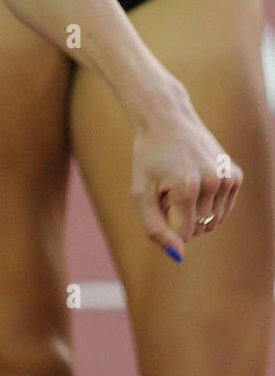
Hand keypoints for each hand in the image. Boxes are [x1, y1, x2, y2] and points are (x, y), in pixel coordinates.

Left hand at [131, 92, 241, 260]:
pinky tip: (197, 180)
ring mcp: (228, 178)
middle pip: (199, 229)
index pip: (183, 235)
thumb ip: (155, 228)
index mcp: (187, 188)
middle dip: (180, 216)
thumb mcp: (140, 192)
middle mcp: (213, 183)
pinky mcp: (236, 176)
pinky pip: (223, 209)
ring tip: (182, 183)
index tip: (158, 201)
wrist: (168, 119)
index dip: (167, 223)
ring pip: (213, 222)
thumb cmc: (149, 157)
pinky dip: (209, 203)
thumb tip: (177, 256)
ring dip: (195, 211)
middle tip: (168, 188)